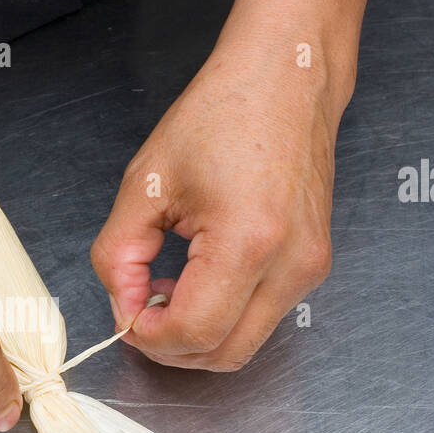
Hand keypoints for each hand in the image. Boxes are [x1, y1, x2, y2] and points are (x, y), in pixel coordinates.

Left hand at [91, 45, 340, 370]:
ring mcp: (310, 269)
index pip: (192, 333)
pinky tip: (199, 278)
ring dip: (198, 334)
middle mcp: (291, 265)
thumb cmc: (221, 115)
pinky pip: (262, 319)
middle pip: (224, 354)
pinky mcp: (314, 265)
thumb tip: (123, 308)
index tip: (126, 310)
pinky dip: (224, 316)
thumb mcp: (145, 183)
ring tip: (168, 287)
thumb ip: (119, 256)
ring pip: (245, 345)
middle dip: (172, 347)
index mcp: (248, 241)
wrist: (287, 78)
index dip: (147, 334)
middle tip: (140, 309)